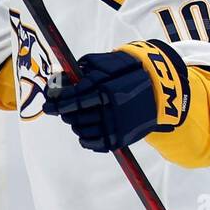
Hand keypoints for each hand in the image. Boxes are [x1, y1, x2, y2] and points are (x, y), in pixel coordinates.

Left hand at [43, 42, 188, 151]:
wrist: (160, 90)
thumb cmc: (128, 73)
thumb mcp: (106, 66)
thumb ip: (81, 72)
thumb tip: (56, 81)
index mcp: (105, 91)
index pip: (72, 100)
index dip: (57, 104)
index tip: (49, 105)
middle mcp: (109, 110)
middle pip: (74, 117)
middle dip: (65, 114)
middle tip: (62, 111)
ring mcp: (115, 125)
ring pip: (81, 130)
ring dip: (74, 125)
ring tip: (75, 120)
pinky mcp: (120, 138)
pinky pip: (94, 143)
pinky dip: (85, 139)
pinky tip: (83, 133)